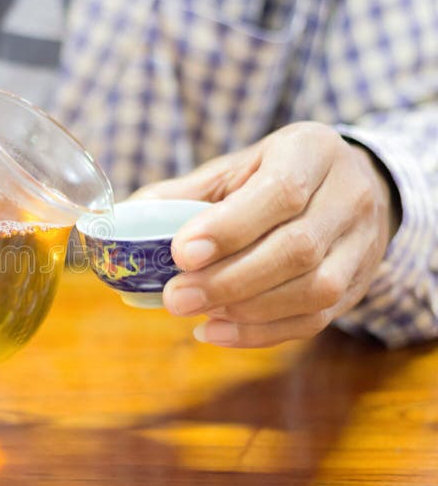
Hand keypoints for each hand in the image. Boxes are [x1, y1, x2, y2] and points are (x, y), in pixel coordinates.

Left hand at [132, 122, 399, 347]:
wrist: (348, 185)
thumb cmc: (275, 174)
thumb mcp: (234, 168)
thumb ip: (182, 194)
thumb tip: (123, 221)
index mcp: (312, 151)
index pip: (280, 192)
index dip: (229, 227)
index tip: (181, 253)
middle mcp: (348, 196)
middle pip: (298, 249)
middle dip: (229, 280)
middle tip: (175, 298)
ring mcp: (361, 245)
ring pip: (314, 291)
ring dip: (246, 311)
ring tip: (193, 312)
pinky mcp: (358, 286)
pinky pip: (315, 320)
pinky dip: (260, 334)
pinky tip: (216, 330)